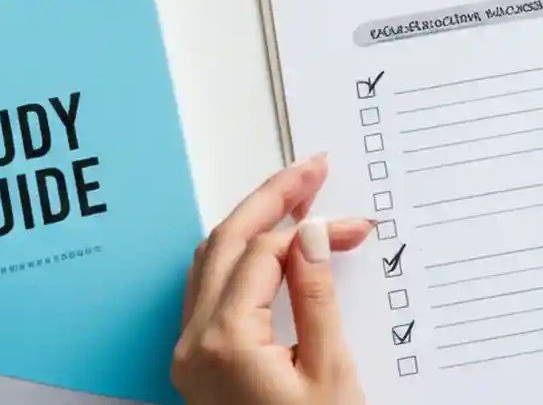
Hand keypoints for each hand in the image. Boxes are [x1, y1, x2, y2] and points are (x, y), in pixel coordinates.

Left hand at [172, 155, 372, 404]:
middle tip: (313, 170)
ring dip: (254, 224)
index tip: (352, 221)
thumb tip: (312, 233)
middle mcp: (194, 342)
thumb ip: (318, 295)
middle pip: (226, 242)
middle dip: (271, 199)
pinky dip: (244, 257)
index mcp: (225, 340)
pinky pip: (212, 290)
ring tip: (298, 198)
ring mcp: (190, 355)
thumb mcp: (330, 372)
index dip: (311, 227)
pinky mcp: (199, 365)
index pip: (266, 252)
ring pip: (213, 261)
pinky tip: (274, 248)